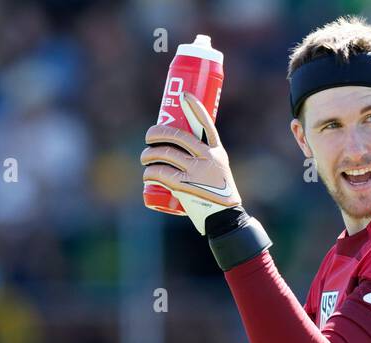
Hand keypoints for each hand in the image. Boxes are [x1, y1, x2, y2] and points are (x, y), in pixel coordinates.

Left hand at [141, 91, 242, 233]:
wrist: (225, 218)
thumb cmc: (217, 194)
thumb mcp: (218, 170)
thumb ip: (203, 159)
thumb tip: (180, 151)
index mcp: (216, 151)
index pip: (206, 123)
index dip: (194, 107)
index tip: (183, 95)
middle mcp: (207, 158)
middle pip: (177, 135)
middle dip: (157, 133)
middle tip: (150, 137)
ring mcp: (196, 171)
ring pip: (164, 153)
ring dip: (148, 154)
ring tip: (145, 158)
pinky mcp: (184, 186)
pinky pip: (160, 173)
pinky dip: (149, 172)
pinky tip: (146, 174)